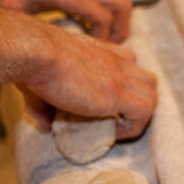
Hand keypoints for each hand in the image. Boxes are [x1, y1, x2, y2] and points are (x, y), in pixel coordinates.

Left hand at [0, 0, 131, 41]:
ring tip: (101, 41)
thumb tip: (24, 53)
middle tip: (110, 47)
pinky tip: (84, 29)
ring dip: (115, 22)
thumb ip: (21, 30)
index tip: (91, 51)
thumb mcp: (9, 6)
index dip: (102, 38)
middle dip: (122, 30)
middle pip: (121, 4)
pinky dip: (102, 16)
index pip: (100, 15)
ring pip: (116, 1)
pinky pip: (103, 0)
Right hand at [19, 24, 155, 139]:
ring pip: (152, 95)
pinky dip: (134, 127)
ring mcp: (120, 76)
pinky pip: (144, 113)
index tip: (106, 103)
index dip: (125, 83)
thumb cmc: (31, 62)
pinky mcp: (118, 93)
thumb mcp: (37, 83)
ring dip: (140, 115)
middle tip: (120, 117)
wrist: (36, 52)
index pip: (129, 62)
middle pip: (148, 80)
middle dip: (140, 100)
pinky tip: (114, 133)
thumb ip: (41, 107)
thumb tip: (44, 127)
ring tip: (118, 127)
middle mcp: (116, 60)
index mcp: (101, 51)